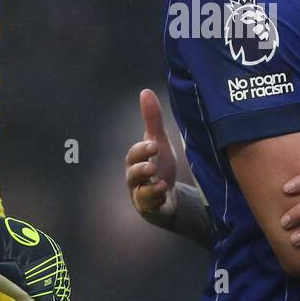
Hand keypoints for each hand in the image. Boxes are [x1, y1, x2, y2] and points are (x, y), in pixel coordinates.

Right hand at [125, 89, 179, 226]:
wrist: (167, 196)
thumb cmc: (159, 166)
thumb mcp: (159, 142)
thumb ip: (152, 120)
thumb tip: (145, 91)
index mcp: (136, 161)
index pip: (134, 154)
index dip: (142, 150)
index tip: (154, 144)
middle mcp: (135, 179)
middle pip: (132, 174)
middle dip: (141, 169)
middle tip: (152, 166)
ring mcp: (142, 196)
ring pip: (140, 193)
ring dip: (150, 188)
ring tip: (160, 183)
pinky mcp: (151, 210)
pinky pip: (150, 208)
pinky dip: (157, 202)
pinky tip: (165, 196)